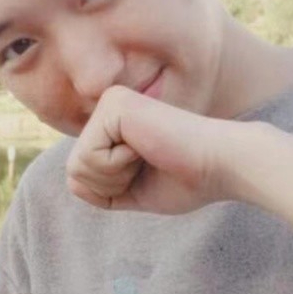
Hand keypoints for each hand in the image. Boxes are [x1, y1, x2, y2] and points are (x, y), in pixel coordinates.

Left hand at [65, 85, 244, 215]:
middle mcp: (108, 108)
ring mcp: (110, 102)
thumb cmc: (187, 180)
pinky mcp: (114, 104)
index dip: (110, 191)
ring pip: (77, 165)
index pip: (80, 175)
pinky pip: (88, 156)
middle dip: (109, 185)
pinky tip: (145, 149)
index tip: (146, 176)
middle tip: (147, 167)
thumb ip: (103, 187)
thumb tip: (72, 182)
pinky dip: (116, 166)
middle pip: (74, 171)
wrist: (220, 166)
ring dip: (114, 177)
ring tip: (147, 157)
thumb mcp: (135, 191)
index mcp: (113, 126)